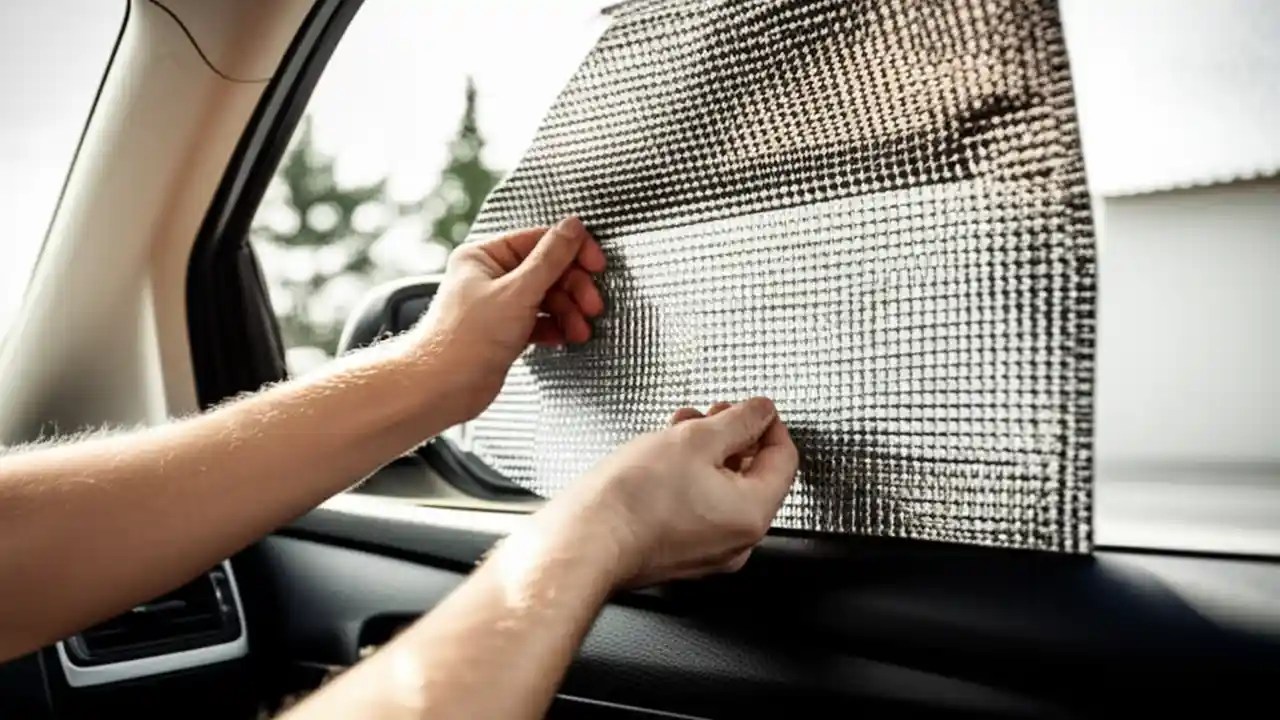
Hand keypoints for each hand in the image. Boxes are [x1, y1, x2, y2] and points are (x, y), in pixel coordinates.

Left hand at [409, 217, 605, 425]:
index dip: (572, 251)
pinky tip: (565, 337)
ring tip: (580, 329)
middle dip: (573, 289)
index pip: (539, 241)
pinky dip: (555, 328)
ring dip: (568, 312)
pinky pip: (539, 321)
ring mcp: (498, 305)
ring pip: (546, 298)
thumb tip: (573, 227)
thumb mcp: (518, 292)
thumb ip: (550, 259)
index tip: (596, 265)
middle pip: (547, 271)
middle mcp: (490, 277)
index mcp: (484, 256)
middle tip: (591, 305)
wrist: (442, 388)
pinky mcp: (505, 332)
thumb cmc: (465, 339)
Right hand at [544, 397, 799, 588]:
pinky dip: (689, 481)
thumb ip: (739, 421)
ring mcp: (706, 552)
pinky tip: (662, 461)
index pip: (784, 460)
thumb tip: (761, 412)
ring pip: (721, 492)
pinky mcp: (677, 554)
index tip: (753, 408)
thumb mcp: (694, 439)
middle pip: (753, 476)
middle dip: (732, 437)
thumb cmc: (631, 500)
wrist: (583, 541)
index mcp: (752, 515)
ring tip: (677, 432)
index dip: (769, 424)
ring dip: (706, 455)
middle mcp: (736, 542)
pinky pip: (697, 510)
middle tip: (710, 414)